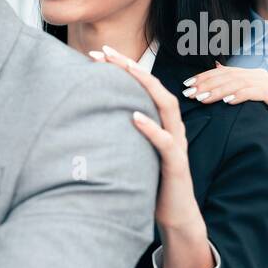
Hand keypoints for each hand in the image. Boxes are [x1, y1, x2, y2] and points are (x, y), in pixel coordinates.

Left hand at [90, 45, 212, 267]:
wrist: (176, 216)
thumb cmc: (152, 184)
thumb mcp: (135, 153)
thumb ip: (123, 135)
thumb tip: (92, 118)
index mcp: (161, 123)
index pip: (144, 86)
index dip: (123, 67)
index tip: (98, 53)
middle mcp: (171, 127)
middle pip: (155, 86)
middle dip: (130, 66)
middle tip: (104, 51)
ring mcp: (176, 144)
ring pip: (165, 106)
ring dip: (143, 85)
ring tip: (124, 70)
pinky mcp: (175, 164)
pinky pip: (165, 142)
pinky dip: (150, 127)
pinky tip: (134, 116)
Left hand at [181, 62, 267, 165]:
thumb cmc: (265, 131)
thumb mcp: (244, 110)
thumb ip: (232, 91)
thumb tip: (214, 68)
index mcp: (258, 77)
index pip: (227, 72)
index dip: (205, 77)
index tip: (187, 86)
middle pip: (233, 76)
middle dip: (208, 83)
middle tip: (190, 93)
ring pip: (243, 82)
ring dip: (220, 90)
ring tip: (203, 98)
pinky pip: (258, 93)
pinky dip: (241, 95)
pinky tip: (227, 101)